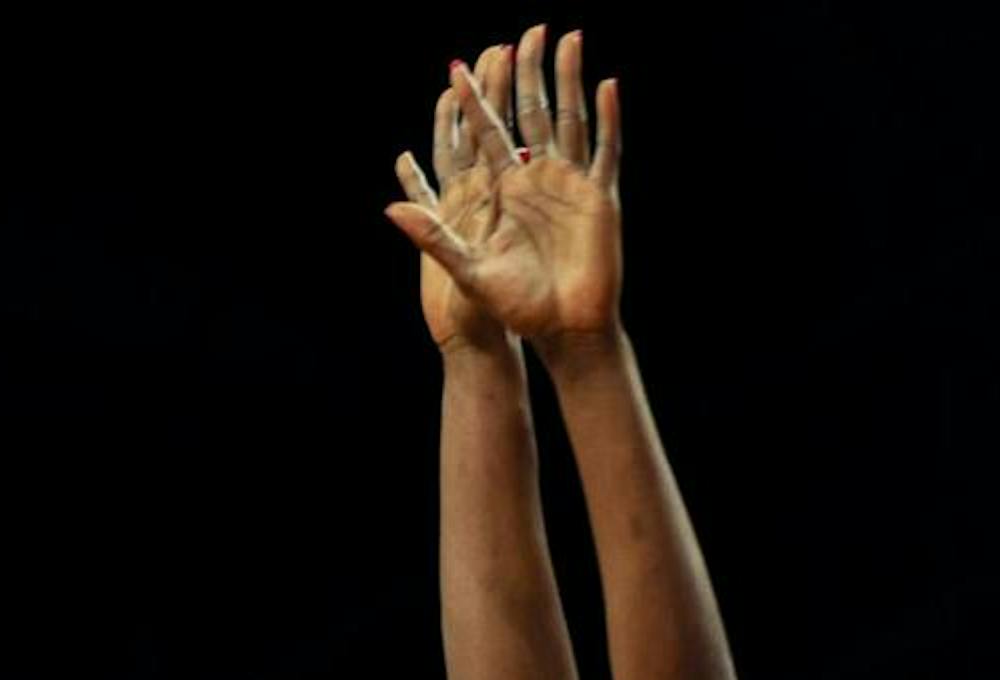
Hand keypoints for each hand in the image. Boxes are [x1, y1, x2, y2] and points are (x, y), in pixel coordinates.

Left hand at [389, 25, 623, 348]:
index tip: (461, 63)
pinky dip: (608, 119)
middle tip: (527, 31)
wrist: (559, 329)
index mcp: (501, 189)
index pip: (486, 131)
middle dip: (526, 71)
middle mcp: (534, 177)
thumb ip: (432, 235)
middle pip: (529, 111)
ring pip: (569, 118)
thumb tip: (390, 208)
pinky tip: (609, 87)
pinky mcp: (600, 196)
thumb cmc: (513, 306)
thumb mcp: (466, 268)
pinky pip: (606, 149)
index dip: (475, 97)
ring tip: (568, 38)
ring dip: (568, 79)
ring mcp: (569, 183)